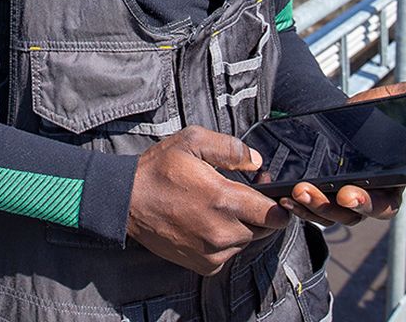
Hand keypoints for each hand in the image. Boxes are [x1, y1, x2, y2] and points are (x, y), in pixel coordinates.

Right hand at [127, 125, 289, 274]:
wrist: (126, 202)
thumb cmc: (158, 170)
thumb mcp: (192, 141)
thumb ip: (230, 148)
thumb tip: (257, 161)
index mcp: (224, 200)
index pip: (275, 215)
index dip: (278, 203)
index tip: (271, 193)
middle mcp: (222, 232)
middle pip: (264, 229)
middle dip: (259, 212)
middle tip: (242, 193)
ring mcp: (213, 252)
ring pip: (246, 241)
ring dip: (241, 225)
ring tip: (220, 206)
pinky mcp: (204, 264)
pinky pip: (229, 253)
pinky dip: (226, 240)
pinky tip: (208, 222)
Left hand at [279, 63, 405, 227]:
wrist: (339, 122)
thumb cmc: (376, 116)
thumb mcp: (399, 97)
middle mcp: (384, 190)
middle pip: (380, 208)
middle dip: (362, 204)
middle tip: (347, 194)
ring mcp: (354, 199)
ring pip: (343, 215)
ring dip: (323, 208)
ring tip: (303, 192)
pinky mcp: (327, 200)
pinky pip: (317, 213)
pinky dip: (302, 208)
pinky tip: (287, 196)